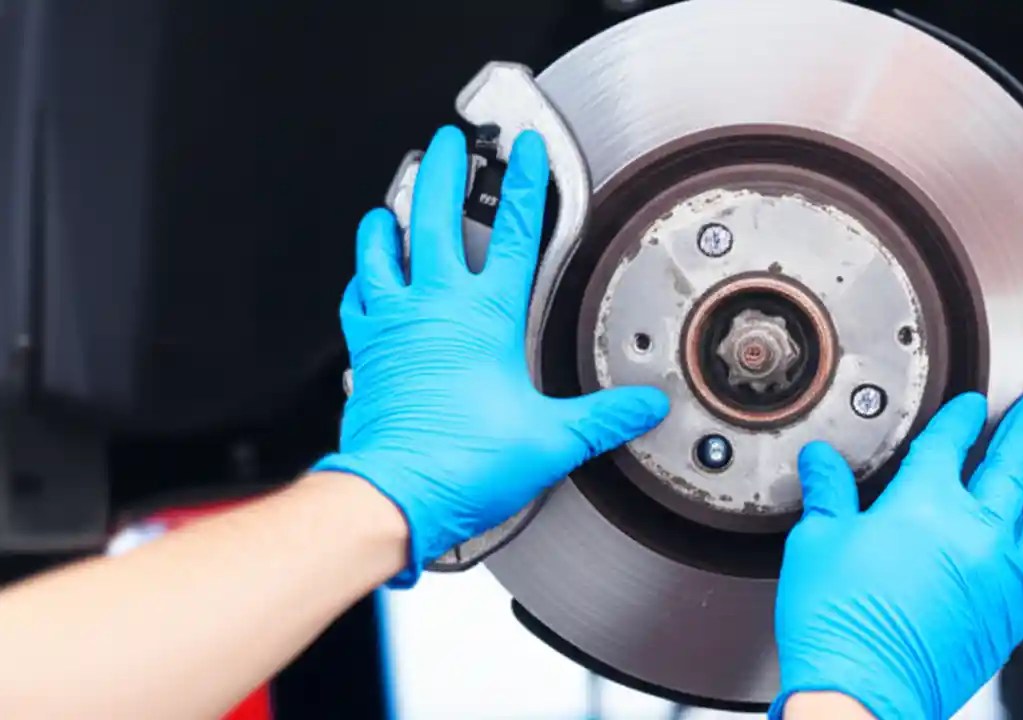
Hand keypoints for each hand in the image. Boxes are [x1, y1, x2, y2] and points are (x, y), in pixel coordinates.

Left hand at [314, 126, 668, 586]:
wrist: (392, 492)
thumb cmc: (463, 463)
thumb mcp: (551, 440)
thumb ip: (604, 418)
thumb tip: (643, 406)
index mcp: (486, 316)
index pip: (515, 232)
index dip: (525, 184)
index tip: (525, 152)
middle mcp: (434, 306)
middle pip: (436, 216)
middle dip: (443, 171)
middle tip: (447, 144)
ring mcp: (393, 322)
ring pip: (383, 246)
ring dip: (389, 216)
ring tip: (395, 199)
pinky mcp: (365, 348)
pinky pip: (358, 296)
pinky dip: (363, 277)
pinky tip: (366, 275)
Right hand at [772, 387, 1022, 718]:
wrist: (864, 692)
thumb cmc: (837, 622)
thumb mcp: (816, 543)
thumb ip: (828, 494)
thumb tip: (821, 462)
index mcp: (924, 502)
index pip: (950, 443)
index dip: (960, 418)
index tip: (971, 405)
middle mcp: (975, 530)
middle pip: (1012, 463)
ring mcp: (1002, 573)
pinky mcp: (1013, 616)